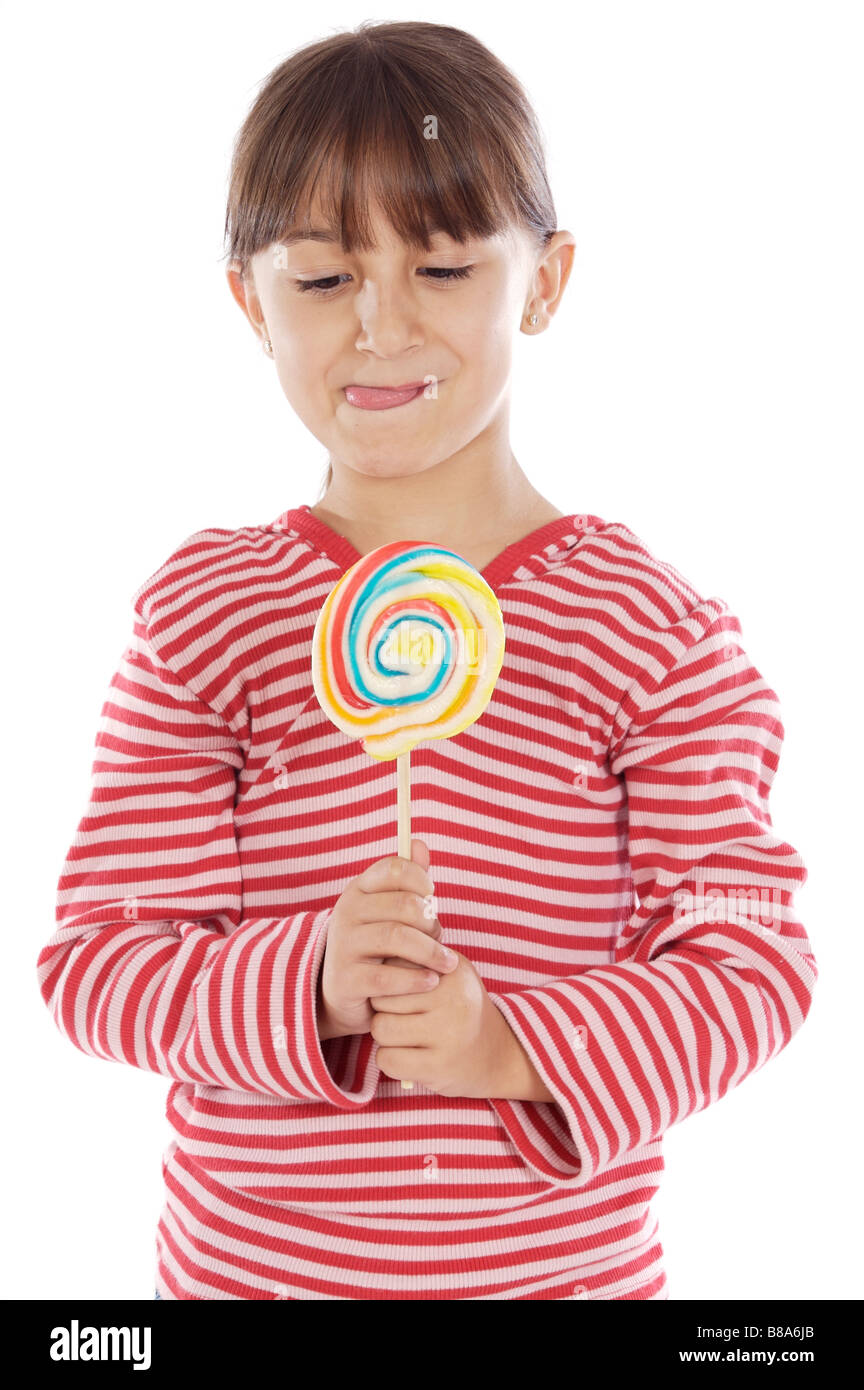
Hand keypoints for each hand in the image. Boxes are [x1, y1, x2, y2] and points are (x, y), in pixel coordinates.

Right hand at [317, 839, 458, 1039]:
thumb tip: (419, 844)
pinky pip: (387, 977)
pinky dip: (415, 979)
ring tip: (447, 963)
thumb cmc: (379, 945)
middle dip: (431, 922)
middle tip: (441, 938)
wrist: (346, 993)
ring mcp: (342, 945)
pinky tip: (432, 982)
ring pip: (396, 937)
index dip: (422, 880)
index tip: (432, 897)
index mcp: (359, 890)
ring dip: (430, 951)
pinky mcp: (345, 980)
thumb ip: (408, 880)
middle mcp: (346, 912)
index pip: (394, 868)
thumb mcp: (391, 911)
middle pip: (403, 905)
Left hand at [369, 950, 522, 1096]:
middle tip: (403, 1017)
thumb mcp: (449, 973)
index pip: (393, 966)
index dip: (390, 982)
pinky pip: (387, 1060)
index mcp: (453, 970)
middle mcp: (453, 999)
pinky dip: (390, 1060)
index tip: (404, 992)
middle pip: (382, 998)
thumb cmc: (460, 1008)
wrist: (499, 1054)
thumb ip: (417, 958)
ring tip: (406, 1036)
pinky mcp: (439, 1067)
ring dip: (386, 1037)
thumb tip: (374, 953)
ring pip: (381, 1029)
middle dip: (384, 1009)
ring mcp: (448, 1035)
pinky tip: (408, 1057)